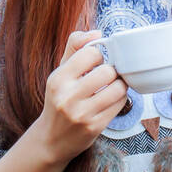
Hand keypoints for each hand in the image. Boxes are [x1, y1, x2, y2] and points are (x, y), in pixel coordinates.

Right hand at [36, 30, 128, 164]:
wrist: (51, 139)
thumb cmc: (59, 99)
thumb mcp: (61, 72)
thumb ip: (75, 47)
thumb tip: (97, 32)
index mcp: (58, 79)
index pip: (90, 53)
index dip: (99, 55)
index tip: (97, 63)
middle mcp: (67, 96)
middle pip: (107, 71)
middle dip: (112, 72)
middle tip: (108, 76)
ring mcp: (81, 114)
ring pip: (118, 88)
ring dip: (120, 86)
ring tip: (112, 87)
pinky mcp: (94, 127)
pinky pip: (120, 105)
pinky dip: (120, 99)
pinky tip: (111, 100)